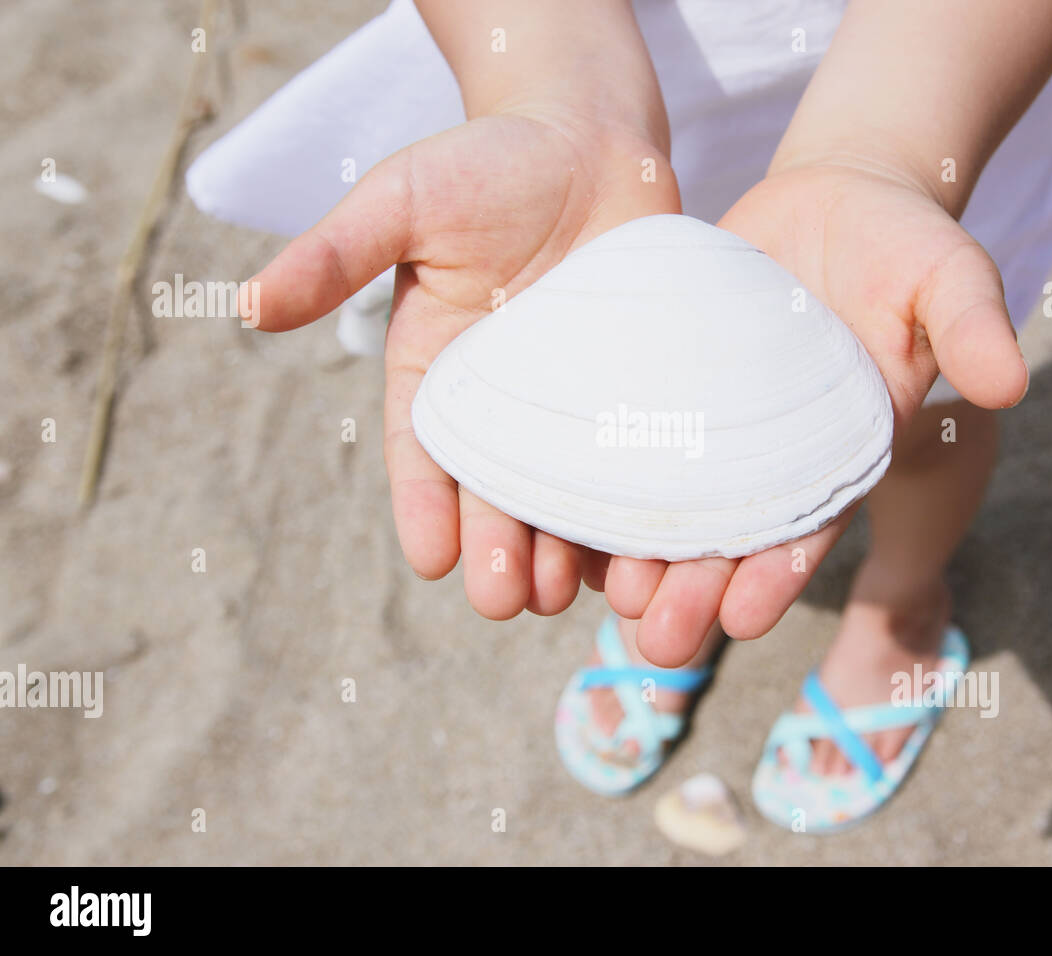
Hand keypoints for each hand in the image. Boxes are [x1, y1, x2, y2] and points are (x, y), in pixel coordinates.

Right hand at [246, 110, 679, 617]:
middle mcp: (504, 402)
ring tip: (571, 595)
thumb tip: (249, 303)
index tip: (435, 559)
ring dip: (565, 549)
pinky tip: (648, 549)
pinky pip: (633, 459)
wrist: (589, 135)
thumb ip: (335, 253)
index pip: (424, 454)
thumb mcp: (402, 201)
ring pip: (564, 492)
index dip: (425, 507)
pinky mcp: (633, 392)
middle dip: (499, 550)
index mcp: (437, 371)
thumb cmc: (486, 160)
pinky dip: (637, 506)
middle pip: (496, 492)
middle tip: (506, 600)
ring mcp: (571, 403)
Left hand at [602, 160, 1027, 664]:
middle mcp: (778, 452)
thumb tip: (1010, 384)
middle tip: (654, 645)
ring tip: (604, 598)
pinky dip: (604, 475)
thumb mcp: (949, 274)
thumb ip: (973, 326)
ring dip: (643, 554)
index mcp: (846, 448)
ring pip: (675, 499)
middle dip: (697, 591)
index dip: (781, 572)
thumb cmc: (905, 242)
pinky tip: (562, 509)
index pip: (814, 522)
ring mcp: (718, 421)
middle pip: (734, 533)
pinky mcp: (670, 382)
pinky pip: (634, 433)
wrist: (835, 197)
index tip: (743, 618)